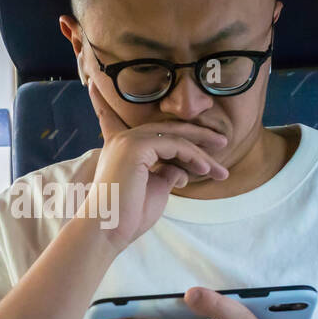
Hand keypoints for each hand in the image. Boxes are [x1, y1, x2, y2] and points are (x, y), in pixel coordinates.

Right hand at [83, 81, 229, 249]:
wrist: (107, 231)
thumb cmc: (128, 216)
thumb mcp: (154, 190)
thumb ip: (167, 173)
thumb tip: (182, 170)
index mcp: (119, 147)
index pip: (114, 119)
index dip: (105, 103)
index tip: (95, 87)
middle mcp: (122, 139)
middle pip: (166, 129)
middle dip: (196, 136)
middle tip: (222, 143)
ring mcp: (128, 140)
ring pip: (175, 136)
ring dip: (202, 151)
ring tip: (221, 168)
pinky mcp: (136, 146)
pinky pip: (175, 145)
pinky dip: (193, 156)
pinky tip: (206, 169)